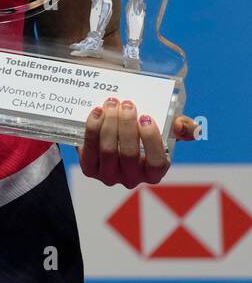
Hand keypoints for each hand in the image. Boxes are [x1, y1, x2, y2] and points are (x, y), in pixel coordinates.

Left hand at [79, 97, 198, 187]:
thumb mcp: (163, 126)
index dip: (151, 140)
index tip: (146, 118)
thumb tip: (193, 128)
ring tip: (111, 104)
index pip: (157, 163)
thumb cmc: (140, 130)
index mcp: (153, 172)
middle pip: (129, 154)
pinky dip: (92, 128)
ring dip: (109, 124)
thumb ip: (181, 127)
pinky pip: (90, 149)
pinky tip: (97, 112)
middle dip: (127, 125)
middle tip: (126, 104)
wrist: (109, 132)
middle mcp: (132, 178)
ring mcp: (109, 176)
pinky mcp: (89, 169)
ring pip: (108, 151)